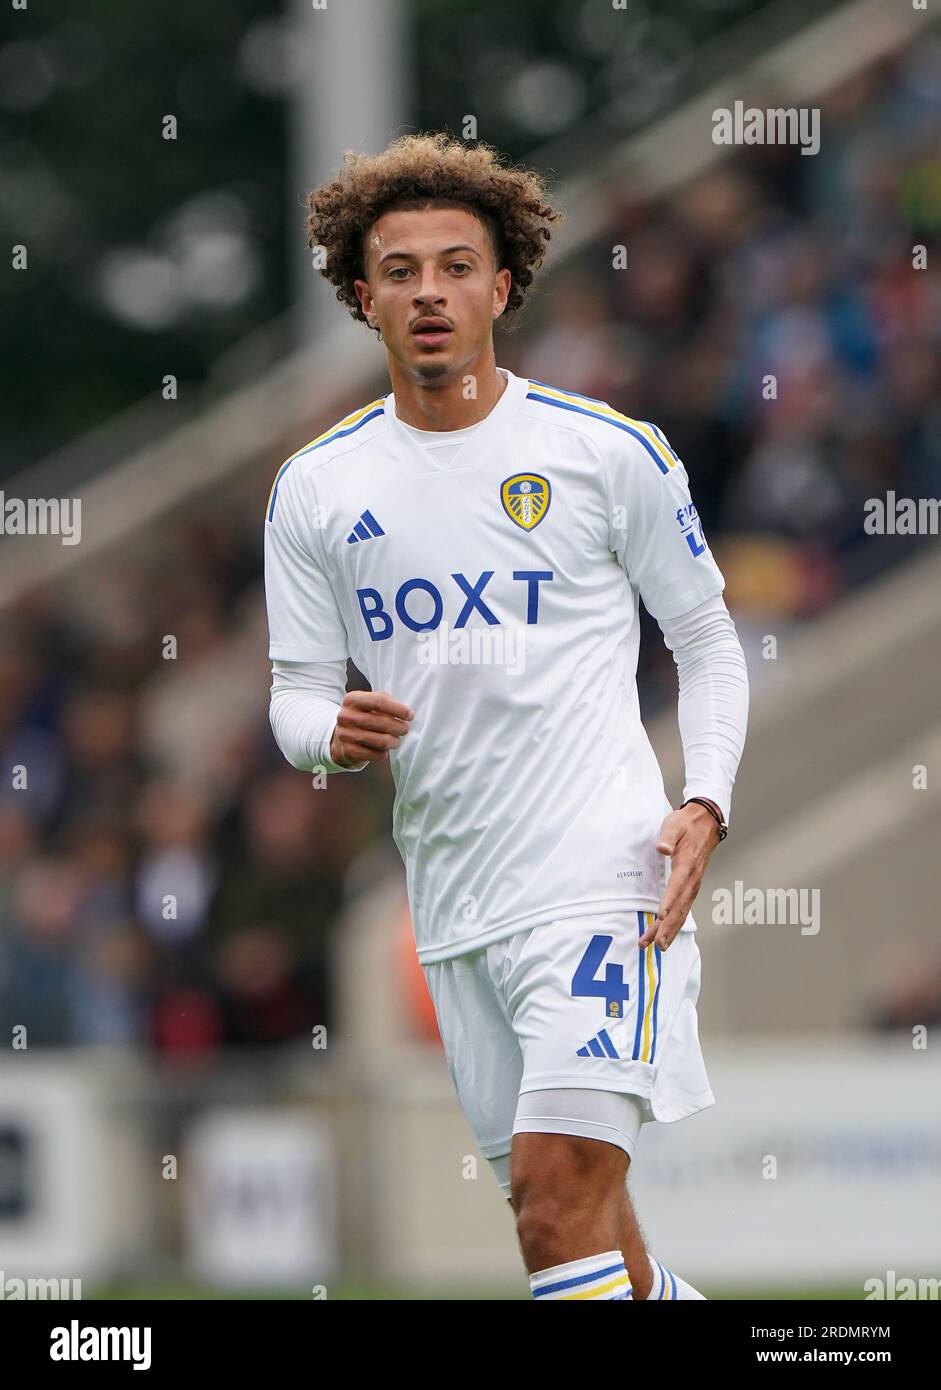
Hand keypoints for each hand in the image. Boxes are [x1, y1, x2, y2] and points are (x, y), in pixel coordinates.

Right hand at [330, 690, 414, 766]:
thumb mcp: (369, 702)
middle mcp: (346, 716)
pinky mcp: (348, 752)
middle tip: (405, 729)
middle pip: (383, 722)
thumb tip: (406, 713)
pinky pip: (377, 754)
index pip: (379, 702)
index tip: (410, 715)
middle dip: (400, 727)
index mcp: (352, 700)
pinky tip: (383, 749)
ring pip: (382, 741)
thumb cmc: (362, 717)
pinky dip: (384, 752)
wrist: (339, 738)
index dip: (398, 709)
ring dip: (394, 741)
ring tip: (396, 740)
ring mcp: (345, 735)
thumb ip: (386, 701)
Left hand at [638, 801, 721, 949]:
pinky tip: (666, 934)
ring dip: (670, 930)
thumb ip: (667, 837)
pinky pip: (684, 908)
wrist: (707, 822)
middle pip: (679, 906)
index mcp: (687, 864)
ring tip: (658, 946)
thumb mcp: (674, 825)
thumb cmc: (687, 824)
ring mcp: (694, 885)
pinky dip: (675, 923)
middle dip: (668, 926)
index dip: (669, 901)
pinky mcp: (692, 887)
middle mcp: (693, 879)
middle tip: (656, 943)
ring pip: (682, 912)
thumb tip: (661, 848)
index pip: (677, 886)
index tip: (660, 916)